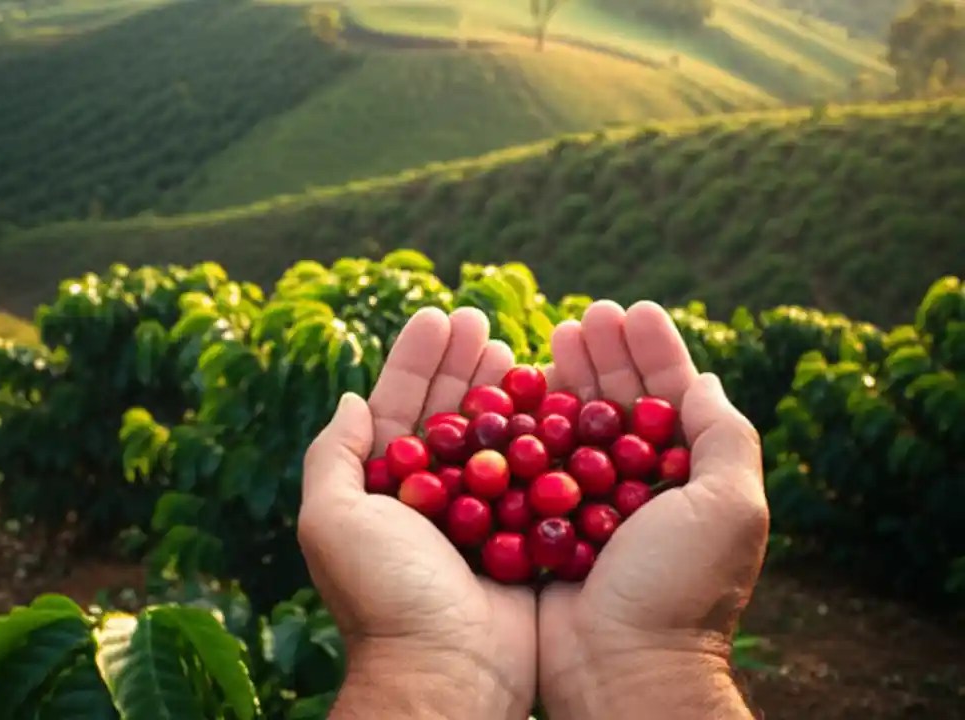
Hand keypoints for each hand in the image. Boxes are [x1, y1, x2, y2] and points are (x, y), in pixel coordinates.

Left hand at [298, 307, 536, 719]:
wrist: (447, 669)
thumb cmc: (383, 593)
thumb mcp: (332, 517)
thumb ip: (332, 455)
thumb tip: (349, 399)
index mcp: (381, 490)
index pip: (397, 408)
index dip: (416, 360)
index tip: (439, 315)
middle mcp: (428, 499)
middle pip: (448, 414)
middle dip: (462, 365)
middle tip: (482, 319)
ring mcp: (478, 517)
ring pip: (492, 438)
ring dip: (502, 391)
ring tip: (515, 348)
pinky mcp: (521, 537)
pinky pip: (532, 475)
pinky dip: (539, 437)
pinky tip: (551, 399)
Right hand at [537, 301, 768, 719]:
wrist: (619, 667)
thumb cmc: (680, 588)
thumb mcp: (729, 506)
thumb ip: (724, 436)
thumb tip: (704, 379)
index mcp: (688, 481)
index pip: (672, 398)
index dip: (655, 350)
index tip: (633, 310)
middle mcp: (639, 489)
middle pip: (620, 404)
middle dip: (607, 355)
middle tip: (586, 314)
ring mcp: (589, 506)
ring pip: (575, 427)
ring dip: (567, 379)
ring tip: (553, 337)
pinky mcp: (545, 526)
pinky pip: (534, 464)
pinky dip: (528, 426)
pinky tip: (518, 392)